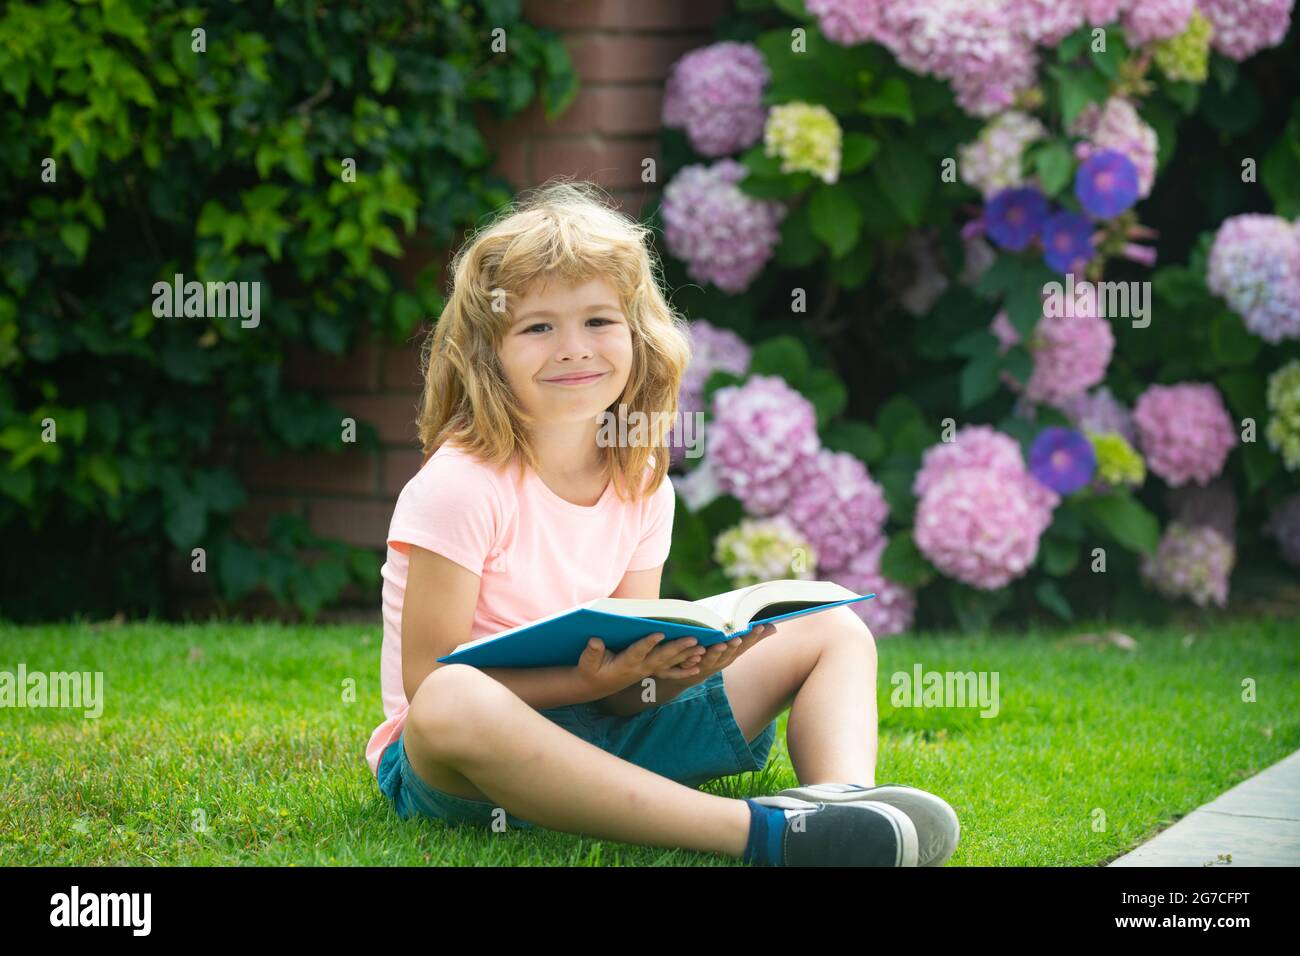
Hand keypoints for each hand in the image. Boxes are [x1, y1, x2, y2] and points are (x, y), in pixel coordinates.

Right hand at [576, 632, 703, 697]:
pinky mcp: (650, 671)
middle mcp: (639, 669)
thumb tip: (594, 641)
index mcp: (624, 664)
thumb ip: (591, 653)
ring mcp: (647, 671)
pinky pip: (670, 672)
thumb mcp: (586, 662)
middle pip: (661, 658)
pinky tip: (699, 666)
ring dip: (686, 657)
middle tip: (693, 639)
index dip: (648, 643)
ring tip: (703, 649)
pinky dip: (684, 670)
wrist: (595, 686)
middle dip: (677, 648)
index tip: (659, 632)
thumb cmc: (590, 670)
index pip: (638, 652)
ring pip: (670, 664)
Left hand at [675, 623, 776, 687]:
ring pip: (714, 657)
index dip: (753, 636)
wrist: (694, 673)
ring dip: (718, 651)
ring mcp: (709, 663)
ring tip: (721, 644)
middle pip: (731, 652)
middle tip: (738, 637)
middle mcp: (724, 659)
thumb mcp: (736, 647)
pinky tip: (699, 650)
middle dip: (736, 645)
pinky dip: (696, 657)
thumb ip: (752, 637)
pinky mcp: (694, 665)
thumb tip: (773, 627)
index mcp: (734, 653)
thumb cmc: (719, 655)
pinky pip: (694, 662)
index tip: (760, 626)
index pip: (746, 644)